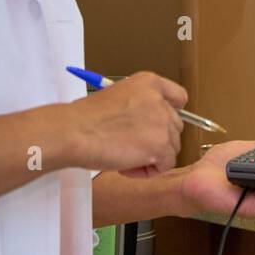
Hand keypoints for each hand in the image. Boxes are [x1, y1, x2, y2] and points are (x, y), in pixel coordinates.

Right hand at [66, 71, 184, 174]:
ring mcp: (162, 122)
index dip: (169, 114)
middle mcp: (160, 100)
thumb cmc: (86, 117)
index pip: (179, 98)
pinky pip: (166, 164)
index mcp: (149, 83)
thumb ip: (140, 105)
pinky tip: (126, 167)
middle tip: (132, 147)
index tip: (157, 126)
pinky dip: (148, 171)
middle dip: (158, 140)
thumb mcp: (118, 96)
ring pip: (172, 147)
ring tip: (124, 157)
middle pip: (175, 127)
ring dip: (152, 157)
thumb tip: (148, 122)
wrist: (75, 131)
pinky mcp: (160, 145)